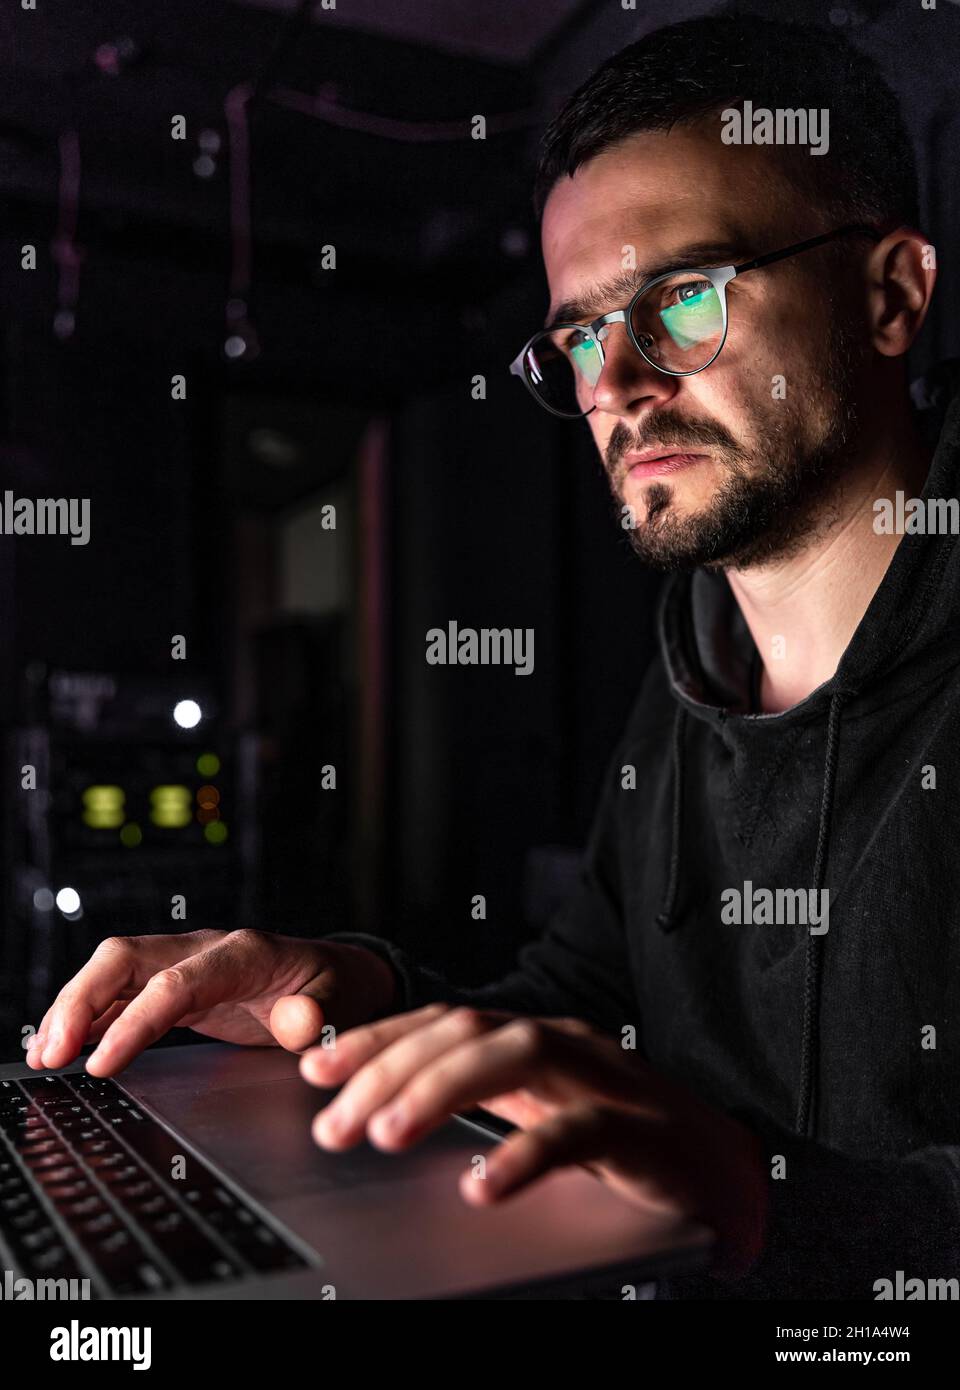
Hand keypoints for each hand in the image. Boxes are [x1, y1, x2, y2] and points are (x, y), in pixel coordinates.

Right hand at [26, 930, 397, 1077]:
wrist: (341, 975)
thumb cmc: (338, 989)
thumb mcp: (342, 1004)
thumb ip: (319, 1014)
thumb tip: (297, 1023)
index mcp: (243, 954)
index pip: (175, 983)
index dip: (134, 1021)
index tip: (101, 1062)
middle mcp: (204, 950)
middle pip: (126, 959)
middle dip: (81, 1001)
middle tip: (53, 1053)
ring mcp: (185, 964)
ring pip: (113, 973)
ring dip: (74, 1010)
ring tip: (45, 1056)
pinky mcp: (176, 985)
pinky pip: (120, 994)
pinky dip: (89, 1019)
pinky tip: (63, 1047)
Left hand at [300, 1004, 768, 1277]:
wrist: (729, 1173)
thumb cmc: (624, 1140)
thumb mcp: (539, 1112)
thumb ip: (479, 1100)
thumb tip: (382, 1108)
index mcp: (534, 1039)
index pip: (444, 1021)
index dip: (378, 1040)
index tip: (316, 1070)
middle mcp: (565, 1044)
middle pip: (468, 1030)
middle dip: (391, 1070)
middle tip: (334, 1124)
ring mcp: (607, 1080)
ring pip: (517, 1056)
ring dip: (442, 1089)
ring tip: (386, 1133)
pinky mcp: (644, 1133)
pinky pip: (579, 1132)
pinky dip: (524, 1154)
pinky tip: (480, 1184)